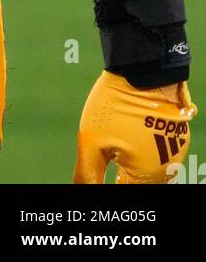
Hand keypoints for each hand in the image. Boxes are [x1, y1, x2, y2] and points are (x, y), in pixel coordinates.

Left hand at [74, 69, 195, 183]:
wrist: (142, 68)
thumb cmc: (115, 104)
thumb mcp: (91, 140)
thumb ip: (88, 174)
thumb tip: (83, 190)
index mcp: (146, 175)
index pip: (124, 193)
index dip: (108, 187)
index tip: (102, 174)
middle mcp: (166, 170)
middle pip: (139, 183)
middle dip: (123, 177)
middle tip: (107, 159)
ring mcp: (175, 153)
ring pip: (151, 171)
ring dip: (135, 167)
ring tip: (118, 146)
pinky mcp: (178, 136)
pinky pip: (162, 154)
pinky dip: (146, 152)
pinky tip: (132, 136)